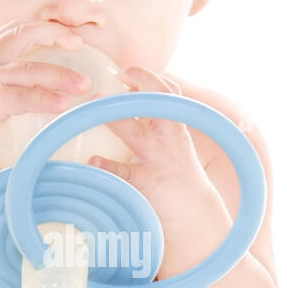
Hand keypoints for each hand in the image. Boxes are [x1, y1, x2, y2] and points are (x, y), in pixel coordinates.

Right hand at [0, 20, 93, 149]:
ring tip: (85, 84)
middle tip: (79, 43)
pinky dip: (46, 99)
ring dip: (62, 75)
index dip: (43, 27)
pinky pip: (24, 97)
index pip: (16, 27)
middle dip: (56, 35)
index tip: (64, 35)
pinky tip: (63, 105)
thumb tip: (12, 84)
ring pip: (32, 69)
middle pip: (27, 34)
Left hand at [87, 64, 214, 217]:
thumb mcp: (172, 146)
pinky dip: (108, 166)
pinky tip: (93, 161)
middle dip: (137, 85)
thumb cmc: (177, 179)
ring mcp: (158, 161)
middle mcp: (169, 140)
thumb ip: (154, 126)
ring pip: (137, 133)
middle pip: (157, 103)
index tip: (126, 70)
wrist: (196, 217)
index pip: (167, 93)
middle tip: (110, 79)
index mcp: (174, 128)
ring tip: (90, 109)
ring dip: (114, 119)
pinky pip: (125, 173)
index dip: (147, 77)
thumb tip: (125, 105)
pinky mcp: (148, 184)